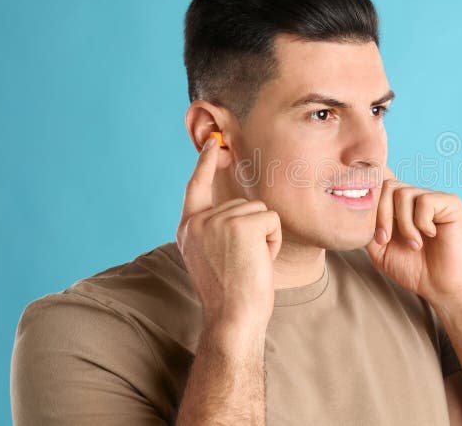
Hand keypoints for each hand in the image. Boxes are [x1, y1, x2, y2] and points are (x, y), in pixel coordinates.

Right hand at [175, 136, 281, 331]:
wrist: (233, 319)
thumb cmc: (231, 295)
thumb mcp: (215, 256)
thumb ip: (218, 230)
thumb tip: (241, 209)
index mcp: (188, 229)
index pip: (196, 187)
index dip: (206, 164)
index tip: (214, 143)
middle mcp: (198, 222)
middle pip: (244, 204)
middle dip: (254, 232)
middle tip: (243, 263)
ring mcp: (217, 221)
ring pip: (260, 211)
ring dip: (264, 238)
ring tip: (249, 264)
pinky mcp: (240, 225)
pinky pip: (272, 220)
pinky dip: (273, 241)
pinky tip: (259, 261)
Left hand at [365, 166, 461, 306]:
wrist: (441, 287)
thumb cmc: (414, 269)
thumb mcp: (380, 249)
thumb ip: (368, 227)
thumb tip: (358, 206)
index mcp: (402, 206)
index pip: (380, 189)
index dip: (374, 209)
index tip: (379, 238)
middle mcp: (418, 197)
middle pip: (389, 186)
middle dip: (382, 215)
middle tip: (387, 240)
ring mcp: (435, 198)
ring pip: (404, 194)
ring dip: (404, 224)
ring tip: (414, 244)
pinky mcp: (451, 203)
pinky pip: (424, 201)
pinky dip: (422, 223)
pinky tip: (431, 235)